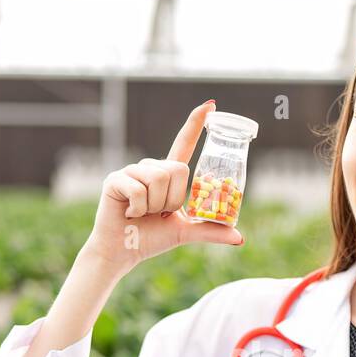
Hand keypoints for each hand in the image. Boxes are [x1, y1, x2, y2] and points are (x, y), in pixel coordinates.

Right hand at [86, 100, 245, 272]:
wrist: (122, 252)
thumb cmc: (151, 238)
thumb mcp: (185, 232)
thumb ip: (210, 231)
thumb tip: (240, 239)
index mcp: (167, 174)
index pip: (184, 144)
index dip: (195, 124)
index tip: (211, 105)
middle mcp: (150, 167)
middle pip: (177, 170)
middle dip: (172, 200)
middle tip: (158, 213)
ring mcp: (131, 171)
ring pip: (159, 179)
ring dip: (155, 206)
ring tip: (142, 213)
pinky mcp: (115, 179)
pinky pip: (138, 190)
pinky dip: (138, 208)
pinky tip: (129, 213)